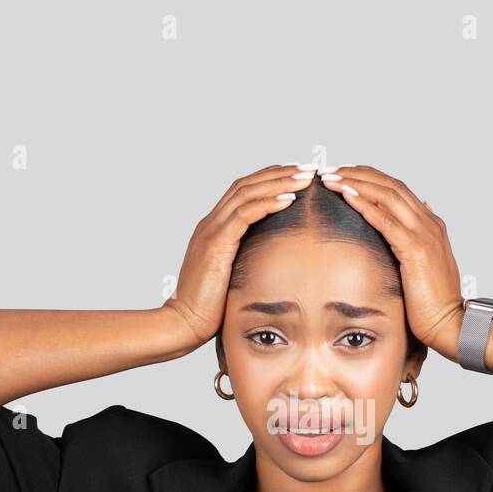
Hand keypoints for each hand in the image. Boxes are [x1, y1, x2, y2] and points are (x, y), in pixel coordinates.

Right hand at [162, 164, 314, 348]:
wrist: (183, 323)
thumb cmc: (209, 308)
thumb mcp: (231, 277)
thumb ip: (246, 261)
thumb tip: (272, 262)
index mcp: (214, 229)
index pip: (244, 191)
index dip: (271, 179)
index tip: (298, 175)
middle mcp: (211, 224)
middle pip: (247, 184)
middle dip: (280, 173)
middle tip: (309, 168)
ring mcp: (211, 232)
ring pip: (247, 193)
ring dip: (278, 183)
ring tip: (305, 177)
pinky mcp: (215, 245)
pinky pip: (244, 215)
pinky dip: (267, 203)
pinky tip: (289, 199)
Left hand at [318, 165, 463, 356]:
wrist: (450, 324)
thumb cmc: (432, 304)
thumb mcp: (422, 268)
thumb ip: (412, 246)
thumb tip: (401, 230)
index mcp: (430, 225)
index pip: (397, 190)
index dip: (369, 178)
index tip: (343, 175)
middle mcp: (429, 223)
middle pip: (391, 185)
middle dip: (358, 174)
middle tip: (330, 170)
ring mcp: (424, 234)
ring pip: (387, 196)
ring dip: (357, 183)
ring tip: (332, 178)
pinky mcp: (416, 250)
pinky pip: (386, 221)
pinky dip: (366, 204)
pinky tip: (347, 195)